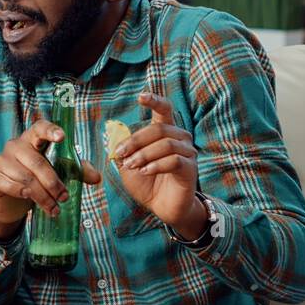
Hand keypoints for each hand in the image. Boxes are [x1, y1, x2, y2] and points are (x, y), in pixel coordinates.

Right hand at [0, 119, 101, 237]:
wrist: (10, 202)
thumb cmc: (37, 180)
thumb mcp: (59, 173)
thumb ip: (77, 171)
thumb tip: (97, 178)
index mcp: (32, 139)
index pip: (39, 128)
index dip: (50, 130)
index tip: (62, 137)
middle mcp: (15, 146)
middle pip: (38, 162)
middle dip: (53, 183)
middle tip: (64, 197)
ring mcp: (2, 161)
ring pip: (26, 178)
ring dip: (43, 196)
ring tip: (54, 208)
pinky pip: (12, 187)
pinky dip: (26, 197)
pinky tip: (32, 204)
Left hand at [110, 92, 206, 238]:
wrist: (162, 207)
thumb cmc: (147, 183)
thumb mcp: (127, 166)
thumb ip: (122, 151)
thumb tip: (114, 136)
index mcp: (166, 133)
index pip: (164, 110)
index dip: (154, 100)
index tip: (141, 96)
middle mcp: (180, 138)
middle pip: (159, 128)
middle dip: (136, 140)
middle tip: (121, 153)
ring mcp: (188, 153)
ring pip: (166, 144)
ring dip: (145, 154)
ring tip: (133, 166)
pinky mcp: (190, 168)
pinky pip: (174, 160)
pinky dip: (156, 165)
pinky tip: (146, 172)